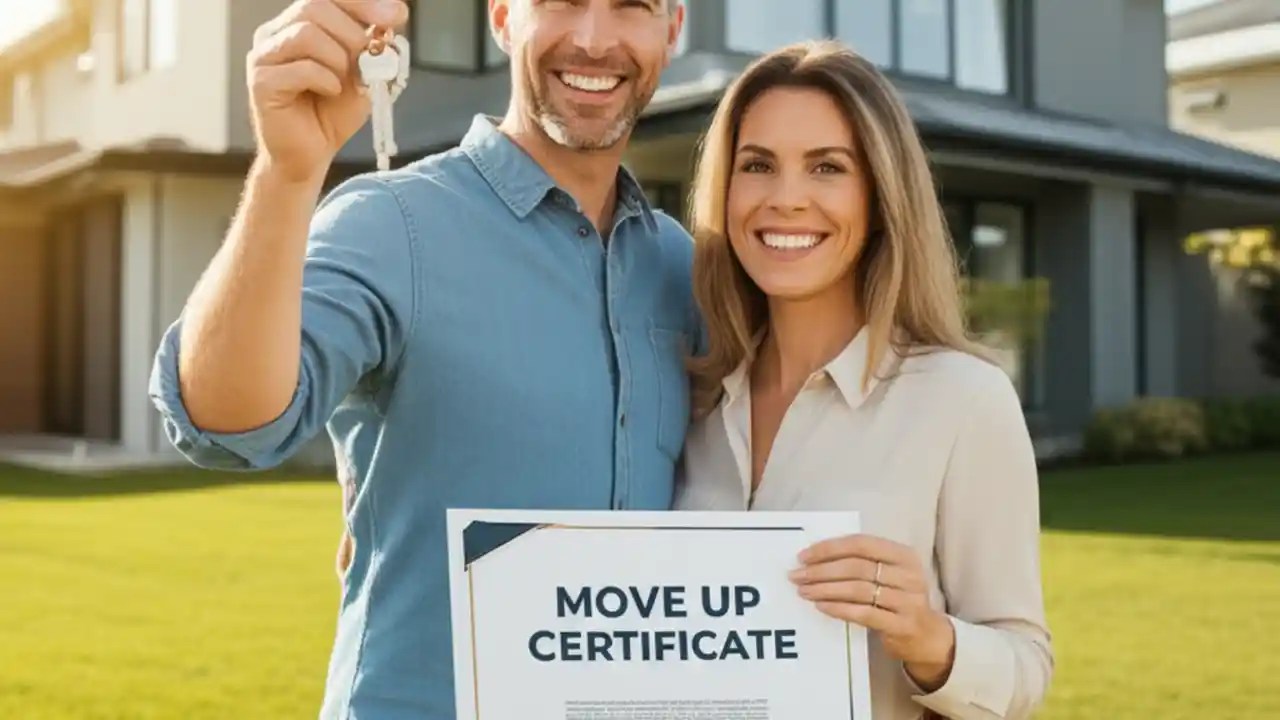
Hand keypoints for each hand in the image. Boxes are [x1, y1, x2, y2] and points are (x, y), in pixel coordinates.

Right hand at [247, 0, 409, 182]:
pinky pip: (301, 68)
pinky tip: (329, 93)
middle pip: (315, 6)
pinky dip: (326, 80)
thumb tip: (393, 15)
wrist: (310, 155)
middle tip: (370, 58)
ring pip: (306, 33)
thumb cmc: (331, 113)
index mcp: (299, 24)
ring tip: (343, 82)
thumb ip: (373, 44)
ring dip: (338, 58)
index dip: (363, 2)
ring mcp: (264, 56)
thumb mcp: (362, 73)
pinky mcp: (261, 82)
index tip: (397, 14)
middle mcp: (276, 34)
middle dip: (353, 32)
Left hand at [789, 534, 955, 691]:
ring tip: (804, 591)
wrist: (927, 635)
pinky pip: (863, 613)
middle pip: (856, 567)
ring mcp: (908, 600)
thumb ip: (861, 563)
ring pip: (858, 590)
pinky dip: (838, 608)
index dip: (830, 548)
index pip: (861, 544)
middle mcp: (909, 575)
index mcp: (903, 555)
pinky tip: (821, 606)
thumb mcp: (888, 574)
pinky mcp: (902, 625)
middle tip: (797, 575)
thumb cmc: (898, 598)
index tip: (804, 556)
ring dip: (825, 589)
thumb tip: (815, 558)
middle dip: (821, 570)